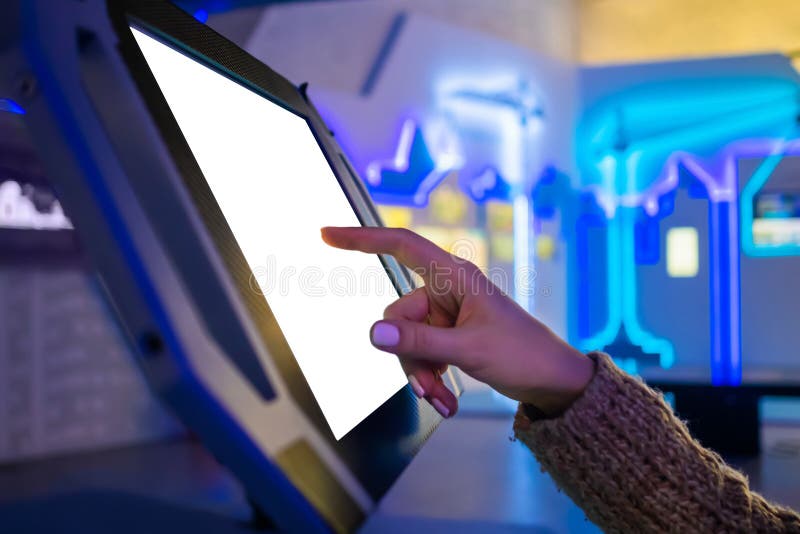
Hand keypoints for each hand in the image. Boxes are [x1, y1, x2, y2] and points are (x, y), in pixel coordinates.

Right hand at [321, 226, 594, 418]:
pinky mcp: (451, 337)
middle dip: (409, 356)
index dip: (362, 238)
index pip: (401, 245)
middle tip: (429, 387)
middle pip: (399, 315)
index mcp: (454, 277)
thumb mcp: (467, 350)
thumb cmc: (522, 354)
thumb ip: (418, 342)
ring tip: (442, 399)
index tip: (328, 234)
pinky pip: (423, 354)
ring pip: (408, 341)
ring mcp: (448, 315)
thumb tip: (373, 332)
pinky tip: (446, 400)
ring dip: (421, 374)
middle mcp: (447, 291)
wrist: (554, 382)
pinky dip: (431, 378)